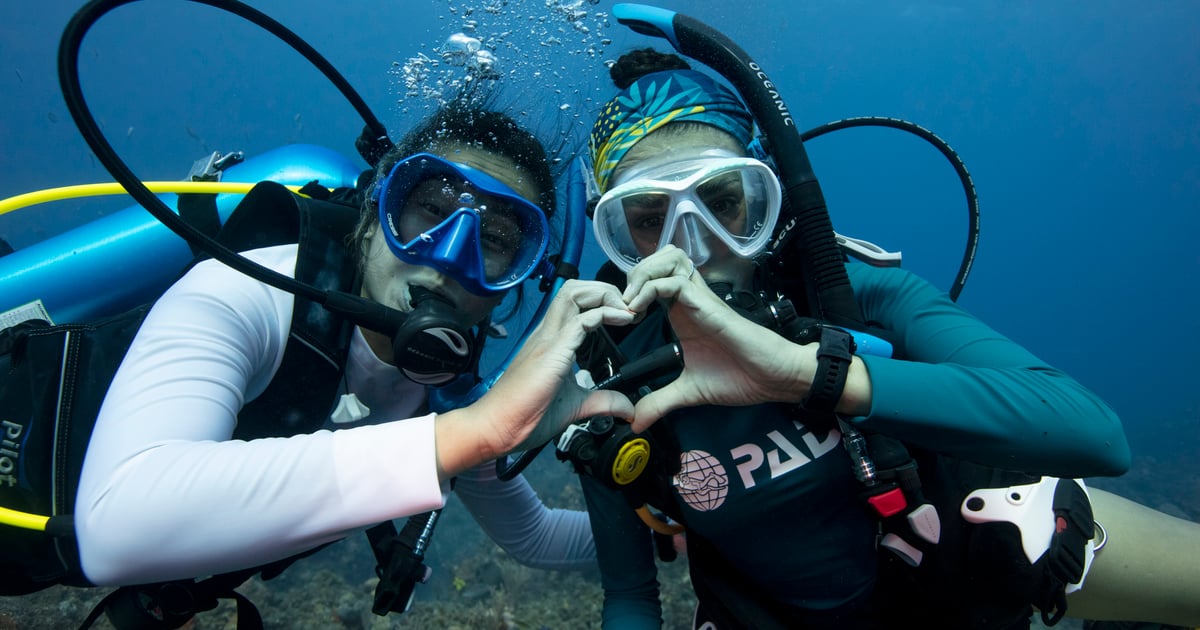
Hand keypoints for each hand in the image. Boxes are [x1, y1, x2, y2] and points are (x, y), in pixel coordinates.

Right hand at [435, 280, 635, 477]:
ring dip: (605, 295)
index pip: (577, 303)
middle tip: (630, 309)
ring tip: (626, 311)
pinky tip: (623, 320)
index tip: (627, 317)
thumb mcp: (575, 406)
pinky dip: (606, 313)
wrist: (496, 428)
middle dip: (607, 290)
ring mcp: (548, 338)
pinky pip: (580, 320)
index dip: (605, 301)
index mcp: (552, 341)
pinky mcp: (552, 351)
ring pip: (574, 293)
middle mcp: (548, 332)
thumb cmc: (525, 417)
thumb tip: (627, 407)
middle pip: (576, 288)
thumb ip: (602, 402)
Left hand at [621, 246, 818, 431]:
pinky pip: (676, 282)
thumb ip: (660, 402)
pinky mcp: (709, 306)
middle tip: (623, 304)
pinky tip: (640, 311)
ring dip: (643, 275)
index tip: (617, 318)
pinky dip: (651, 290)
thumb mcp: (689, 392)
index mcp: (681, 313)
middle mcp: (689, 299)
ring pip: (669, 258)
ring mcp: (700, 299)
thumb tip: (636, 423)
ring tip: (631, 303)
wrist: (773, 379)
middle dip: (634, 273)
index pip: (653, 278)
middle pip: (659, 258)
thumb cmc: (740, 377)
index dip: (630, 289)